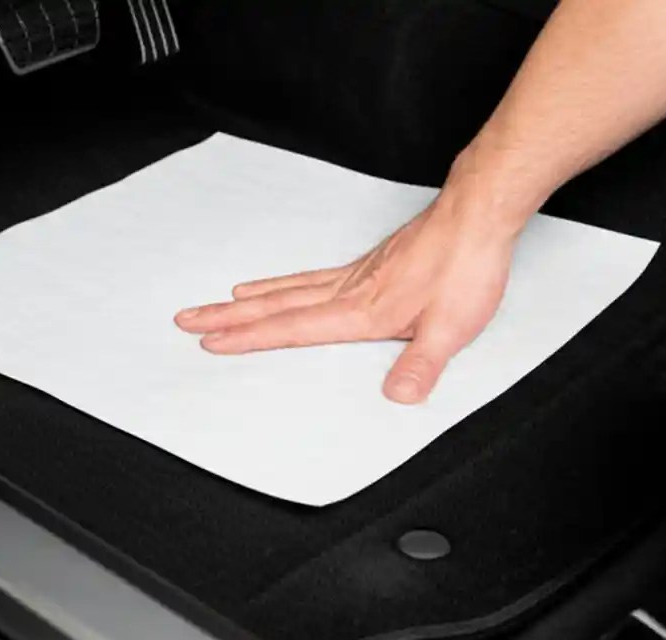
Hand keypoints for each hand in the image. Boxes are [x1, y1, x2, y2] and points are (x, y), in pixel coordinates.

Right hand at [174, 190, 525, 403]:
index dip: (249, 338)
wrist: (479, 214)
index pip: (292, 328)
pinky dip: (285, 284)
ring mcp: (357, 274)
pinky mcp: (371, 263)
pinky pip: (312, 276)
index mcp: (360, 311)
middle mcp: (350, 290)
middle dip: (229, 316)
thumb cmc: (466, 267)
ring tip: (221, 302)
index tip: (209, 341)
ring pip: (290, 289)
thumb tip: (398, 398)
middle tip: (187, 318)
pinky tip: (282, 285)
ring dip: (251, 300)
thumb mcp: (451, 327)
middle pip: (277, 306)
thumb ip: (421, 365)